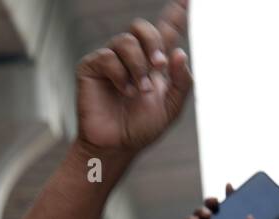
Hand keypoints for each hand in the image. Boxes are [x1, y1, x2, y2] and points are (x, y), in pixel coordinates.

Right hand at [75, 1, 192, 157]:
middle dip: (153, 43)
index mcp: (153, 64)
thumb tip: (179, 52)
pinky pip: (108, 57)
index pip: (165, 33)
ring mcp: (111, 59)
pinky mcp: (92, 67)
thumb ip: (181, 81)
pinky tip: (125, 92)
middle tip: (159, 66)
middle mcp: (132, 57)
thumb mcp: (171, 107)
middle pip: (141, 27)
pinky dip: (121, 75)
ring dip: (138, 67)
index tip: (187, 0)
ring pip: (126, 41)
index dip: (175, 15)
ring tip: (140, 91)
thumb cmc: (143, 128)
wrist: (118, 145)